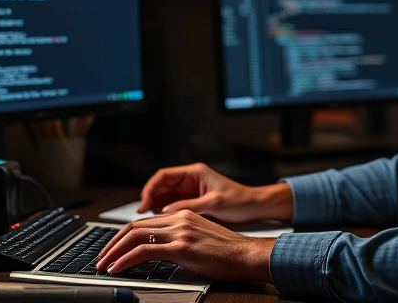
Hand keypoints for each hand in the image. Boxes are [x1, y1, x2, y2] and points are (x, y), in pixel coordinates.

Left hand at [96, 210, 275, 281]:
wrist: (247, 255)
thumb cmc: (227, 252)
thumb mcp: (199, 237)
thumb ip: (179, 237)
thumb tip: (158, 248)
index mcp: (182, 215)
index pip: (144, 222)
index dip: (123, 235)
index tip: (112, 247)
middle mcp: (179, 219)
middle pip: (135, 226)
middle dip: (112, 243)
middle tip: (101, 257)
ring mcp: (180, 232)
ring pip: (135, 237)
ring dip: (114, 251)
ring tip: (104, 265)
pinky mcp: (182, 248)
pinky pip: (145, 251)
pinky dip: (126, 259)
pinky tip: (118, 268)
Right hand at [139, 162, 292, 223]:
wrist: (255, 206)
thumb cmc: (239, 200)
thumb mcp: (214, 203)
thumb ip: (189, 206)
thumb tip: (165, 211)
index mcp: (195, 173)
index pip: (164, 176)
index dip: (150, 188)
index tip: (143, 203)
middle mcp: (190, 179)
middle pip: (161, 186)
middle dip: (150, 199)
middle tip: (142, 215)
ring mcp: (190, 190)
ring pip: (165, 196)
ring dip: (156, 207)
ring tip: (150, 221)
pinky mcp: (193, 201)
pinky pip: (173, 205)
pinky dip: (165, 213)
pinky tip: (162, 223)